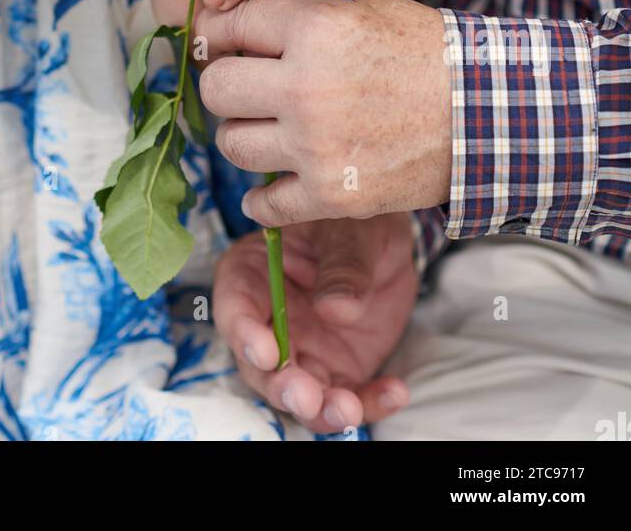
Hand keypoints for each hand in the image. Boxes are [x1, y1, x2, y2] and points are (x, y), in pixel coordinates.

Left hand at [196, 0, 450, 223]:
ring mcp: (315, 145)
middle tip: (243, 89)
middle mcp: (305, 87)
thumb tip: (241, 28)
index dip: (221, 32)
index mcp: (314, 30)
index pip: (231, 25)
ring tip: (266, 132)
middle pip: (217, 88)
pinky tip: (269, 189)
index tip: (222, 41)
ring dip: (244, 136)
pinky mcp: (331, 195)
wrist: (487, 113)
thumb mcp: (363, 11)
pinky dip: (262, 201)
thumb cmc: (427, 53)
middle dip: (226, 85)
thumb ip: (302, 19)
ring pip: (232, 143)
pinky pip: (266, 205)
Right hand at [215, 215, 415, 433]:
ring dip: (321, 410)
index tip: (267, 354)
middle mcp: (268, 320)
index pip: (235, 307)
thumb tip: (336, 310)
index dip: (245, 335)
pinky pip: (347, 397)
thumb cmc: (353, 220)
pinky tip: (394, 392)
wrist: (384, 241)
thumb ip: (343, 265)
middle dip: (282, 387)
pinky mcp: (336, 370)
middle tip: (306, 397)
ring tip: (350, 410)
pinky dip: (369, 403)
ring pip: (300, 394)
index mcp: (253, 273)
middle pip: (261, 366)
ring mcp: (302, 350)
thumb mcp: (350, 229)